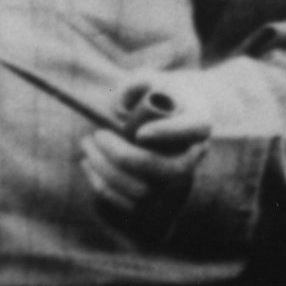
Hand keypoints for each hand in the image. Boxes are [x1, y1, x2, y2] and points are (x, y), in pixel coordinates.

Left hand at [80, 78, 211, 240]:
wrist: (167, 117)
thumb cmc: (154, 93)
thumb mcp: (149, 78)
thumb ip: (137, 83)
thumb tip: (121, 107)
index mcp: (199, 121)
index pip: (194, 129)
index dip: (168, 134)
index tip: (139, 133)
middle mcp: (193, 156)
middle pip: (166, 170)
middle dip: (125, 156)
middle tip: (98, 134)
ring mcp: (176, 182)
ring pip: (144, 192)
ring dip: (107, 170)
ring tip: (87, 144)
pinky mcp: (153, 199)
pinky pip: (128, 206)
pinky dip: (102, 186)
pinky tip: (87, 163)